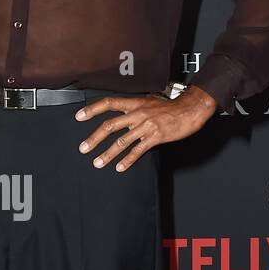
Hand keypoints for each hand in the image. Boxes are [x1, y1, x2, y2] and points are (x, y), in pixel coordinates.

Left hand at [75, 87, 218, 170]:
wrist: (189, 110)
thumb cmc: (170, 107)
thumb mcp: (148, 102)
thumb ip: (133, 109)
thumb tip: (121, 115)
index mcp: (134, 103)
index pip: (109, 103)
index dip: (93, 109)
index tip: (79, 117)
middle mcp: (137, 113)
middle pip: (110, 126)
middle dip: (94, 138)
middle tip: (83, 148)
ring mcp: (146, 126)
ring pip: (121, 142)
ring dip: (107, 154)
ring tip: (97, 162)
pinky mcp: (155, 137)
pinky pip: (137, 150)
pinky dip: (127, 160)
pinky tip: (119, 167)